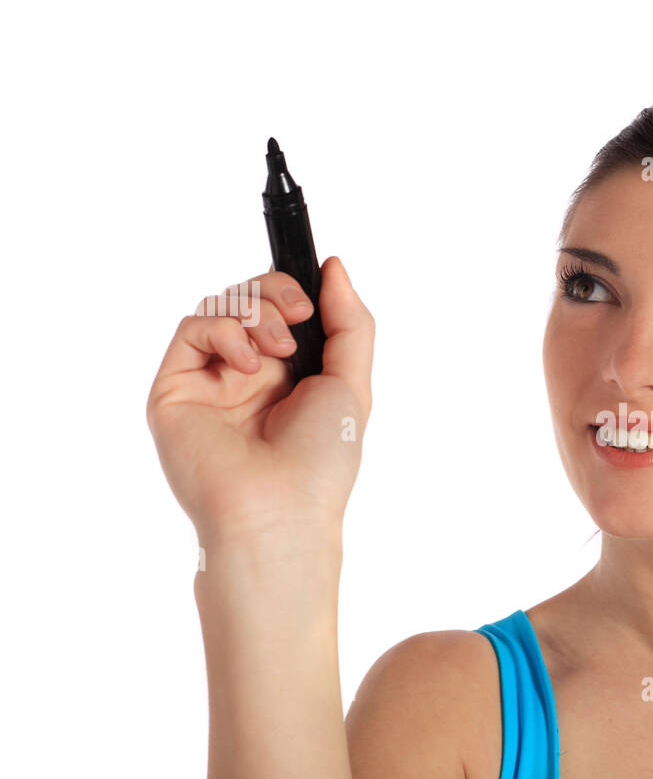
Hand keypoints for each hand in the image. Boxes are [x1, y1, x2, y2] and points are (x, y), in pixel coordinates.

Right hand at [146, 257, 374, 543]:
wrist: (281, 512)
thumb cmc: (321, 463)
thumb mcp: (352, 383)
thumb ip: (350, 323)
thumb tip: (334, 266)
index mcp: (289, 376)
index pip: (281, 309)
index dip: (293, 290)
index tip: (312, 295)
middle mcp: (246, 377)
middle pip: (249, 299)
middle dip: (276, 292)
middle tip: (298, 313)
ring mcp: (209, 383)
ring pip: (219, 307)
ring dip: (255, 312)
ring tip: (278, 350)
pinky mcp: (174, 391)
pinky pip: (192, 331)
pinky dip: (224, 333)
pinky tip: (249, 366)